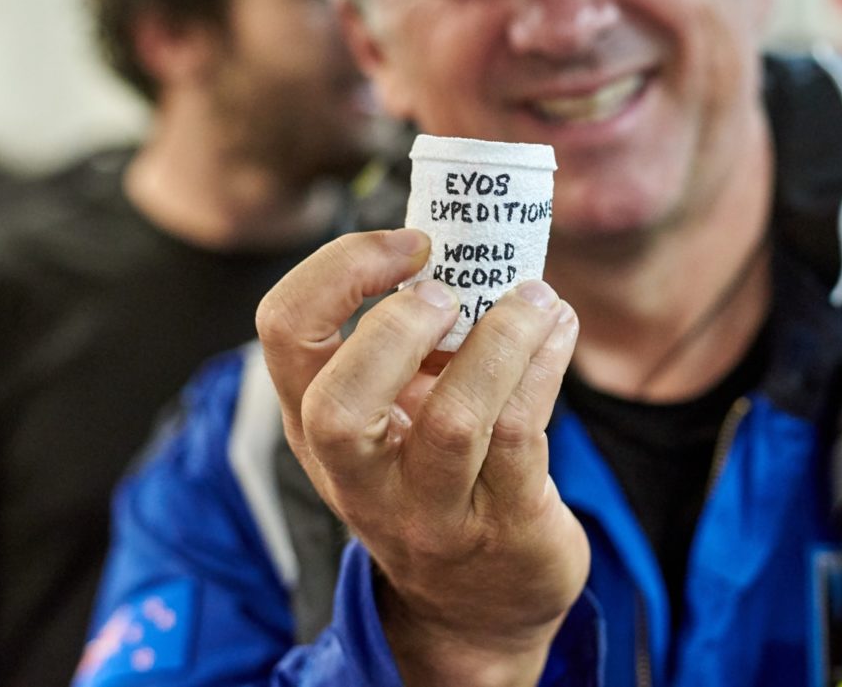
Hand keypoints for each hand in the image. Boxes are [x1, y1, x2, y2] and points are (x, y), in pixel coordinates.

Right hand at [256, 228, 587, 685]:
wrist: (478, 602)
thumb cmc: (436, 476)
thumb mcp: (396, 413)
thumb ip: (412, 339)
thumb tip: (468, 238)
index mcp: (317, 425)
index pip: (285, 334)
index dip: (339, 270)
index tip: (409, 244)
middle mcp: (359, 476)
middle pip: (338, 403)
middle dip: (397, 328)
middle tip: (449, 293)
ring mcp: (429, 511)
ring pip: (454, 419)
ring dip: (504, 339)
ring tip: (536, 299)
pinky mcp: (501, 526)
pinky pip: (521, 434)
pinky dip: (545, 365)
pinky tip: (556, 332)